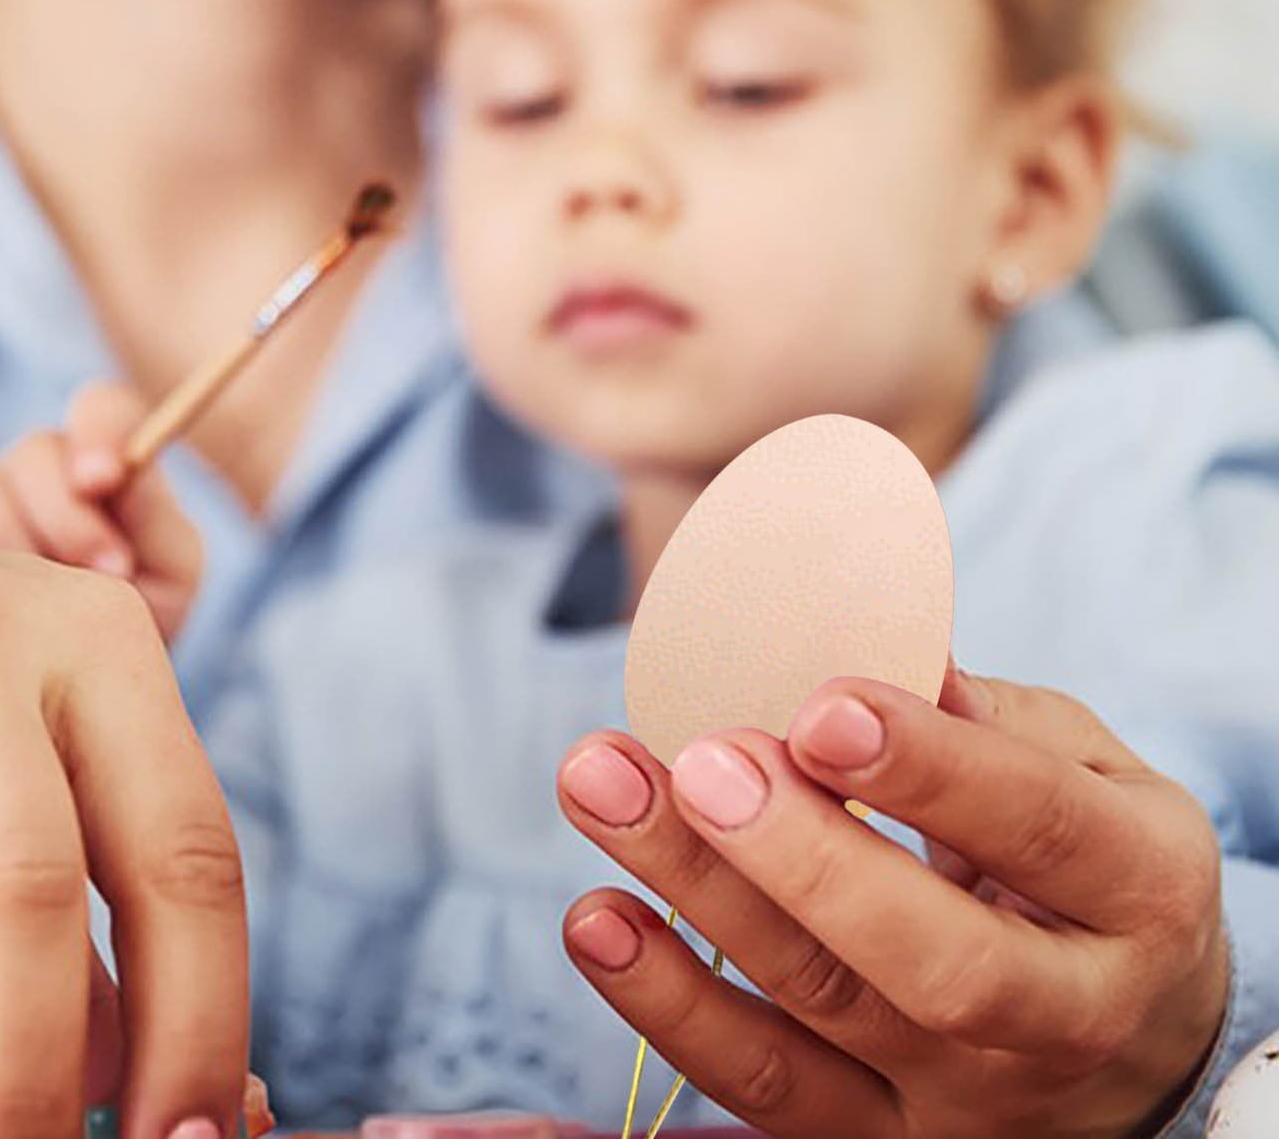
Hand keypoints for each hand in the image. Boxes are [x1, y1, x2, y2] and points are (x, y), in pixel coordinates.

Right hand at [0, 381, 201, 640]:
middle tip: (106, 572)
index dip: (100, 431)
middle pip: (35, 454)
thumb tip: (121, 478)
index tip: (105, 477)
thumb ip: (158, 518)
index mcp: (104, 459)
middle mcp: (39, 466)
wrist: (90, 680)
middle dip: (69, 516)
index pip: (102, 410)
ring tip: (62, 610)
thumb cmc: (144, 614)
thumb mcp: (172, 572)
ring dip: (30, 558)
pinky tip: (9, 620)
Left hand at [558, 668, 1227, 1138]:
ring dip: (695, 899)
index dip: (929, 767)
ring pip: (819, 1014)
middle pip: (930, 958)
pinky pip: (763, 1088)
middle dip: (804, 857)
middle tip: (702, 763)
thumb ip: (985, 716)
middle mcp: (1066, 1016)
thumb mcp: (1087, 772)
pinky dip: (669, 1006)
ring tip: (600, 789)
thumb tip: (868, 644)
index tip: (821, 706)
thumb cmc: (1090, 866)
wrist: (1140, 1041)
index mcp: (1135, 892)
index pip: (1037, 829)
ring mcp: (966, 1099)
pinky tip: (597, 918)